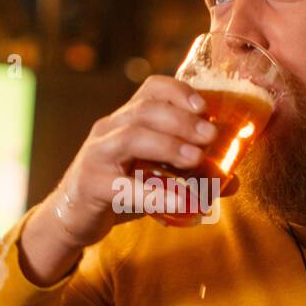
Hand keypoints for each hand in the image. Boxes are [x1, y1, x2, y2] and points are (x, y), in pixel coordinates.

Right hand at [49, 75, 225, 245]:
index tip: (205, 107)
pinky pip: (124, 186)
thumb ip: (191, 174)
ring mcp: (97, 155)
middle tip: (210, 135)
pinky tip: (182, 201)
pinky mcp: (92, 184)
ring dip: (169, 145)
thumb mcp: (155, 175)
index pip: (151, 88)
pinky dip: (156, 194)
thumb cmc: (119, 188)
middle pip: (145, 110)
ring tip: (196, 159)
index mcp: (127, 119)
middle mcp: (109, 129)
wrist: (73, 216)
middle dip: (182, 120)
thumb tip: (231, 179)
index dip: (179, 91)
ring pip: (131, 137)